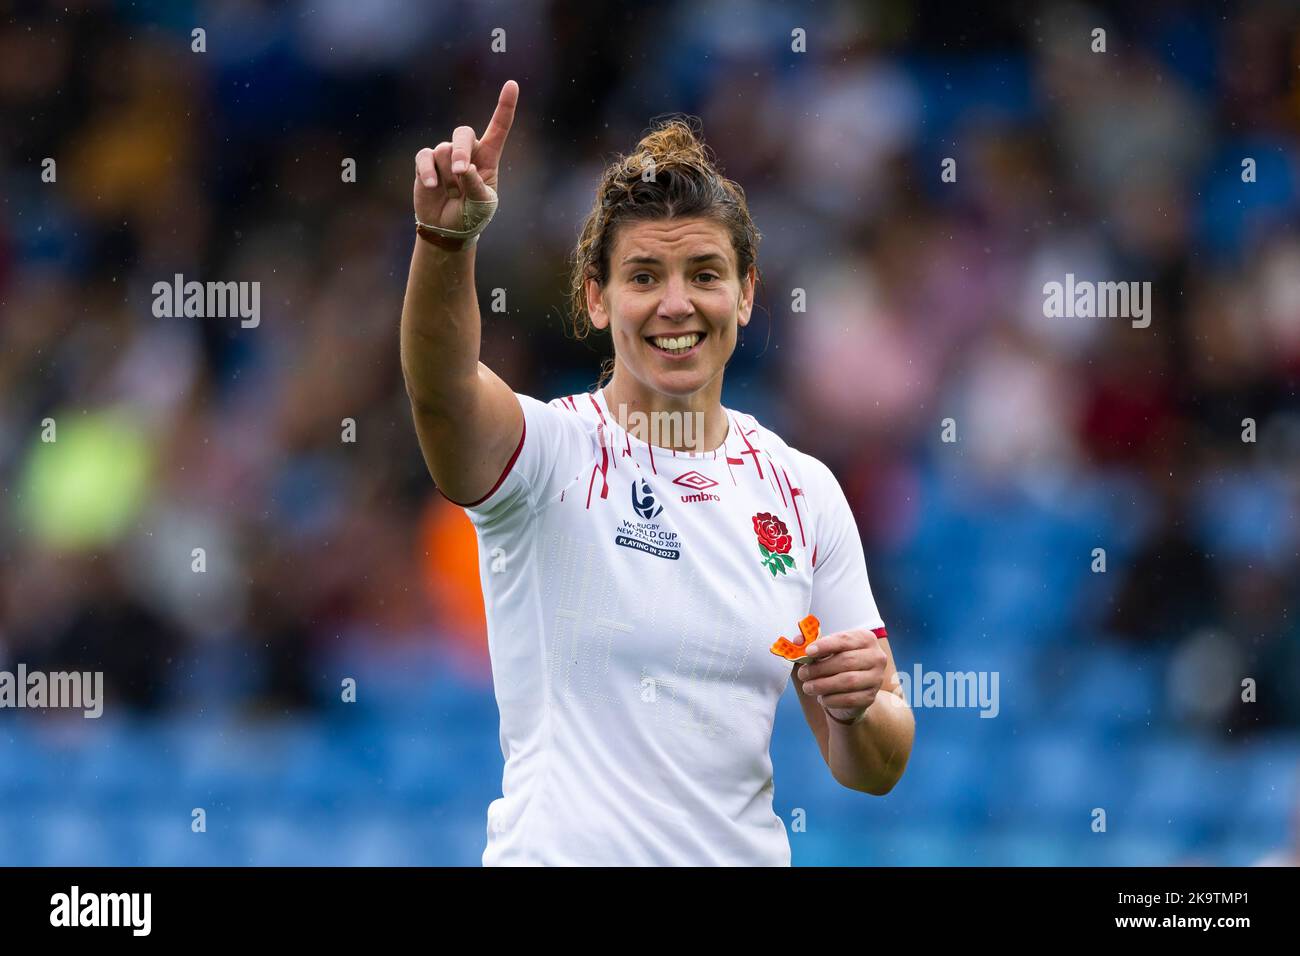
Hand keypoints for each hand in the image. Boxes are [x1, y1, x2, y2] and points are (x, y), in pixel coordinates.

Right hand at [413, 80, 517, 231]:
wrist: (449, 229)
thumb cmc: (472, 215)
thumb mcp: (482, 205)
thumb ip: (477, 186)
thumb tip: (464, 168)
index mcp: (488, 158)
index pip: (498, 128)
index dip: (505, 107)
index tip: (512, 84)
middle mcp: (467, 152)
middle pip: (463, 133)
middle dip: (460, 151)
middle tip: (461, 172)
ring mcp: (445, 156)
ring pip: (444, 150)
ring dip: (448, 175)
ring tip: (451, 194)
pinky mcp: (426, 163)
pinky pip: (424, 157)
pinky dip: (428, 172)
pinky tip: (432, 186)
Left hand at [796, 627, 888, 723]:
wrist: (850, 690)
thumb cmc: (835, 665)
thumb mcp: (824, 651)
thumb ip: (811, 643)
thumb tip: (798, 639)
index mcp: (865, 639)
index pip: (844, 640)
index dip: (825, 645)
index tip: (808, 652)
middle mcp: (876, 657)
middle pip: (846, 661)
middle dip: (820, 668)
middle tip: (802, 674)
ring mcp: (876, 678)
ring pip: (848, 681)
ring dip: (823, 685)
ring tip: (808, 687)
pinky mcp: (871, 697)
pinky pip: (849, 699)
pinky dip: (832, 699)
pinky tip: (822, 698)